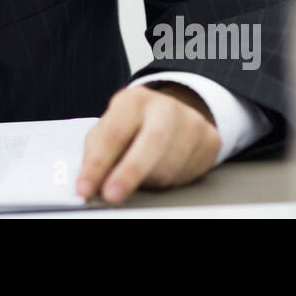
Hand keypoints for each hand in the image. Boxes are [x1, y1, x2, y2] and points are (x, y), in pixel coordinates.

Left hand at [76, 82, 221, 202]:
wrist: (174, 115)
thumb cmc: (134, 127)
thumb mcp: (109, 131)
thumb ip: (96, 156)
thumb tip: (89, 184)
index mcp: (133, 100)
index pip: (112, 134)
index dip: (97, 165)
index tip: (85, 189)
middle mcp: (165, 107)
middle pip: (151, 141)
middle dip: (130, 172)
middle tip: (112, 195)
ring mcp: (192, 122)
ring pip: (171, 165)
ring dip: (149, 182)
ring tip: (141, 178)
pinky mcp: (211, 140)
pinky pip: (189, 173)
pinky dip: (171, 181)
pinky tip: (163, 172)